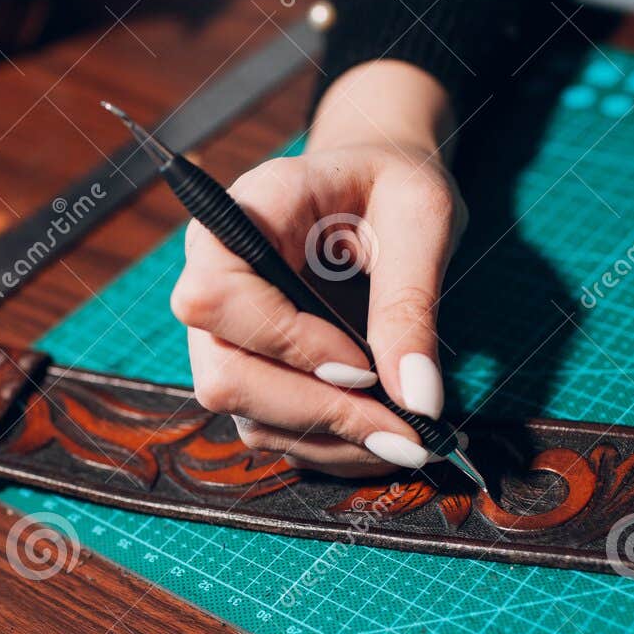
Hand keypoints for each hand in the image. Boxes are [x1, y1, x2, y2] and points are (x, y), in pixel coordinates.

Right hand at [171, 60, 465, 475]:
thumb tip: (417, 401)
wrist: (376, 190)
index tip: (366, 368)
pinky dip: (331, 446)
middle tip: (406, 432)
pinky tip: (385, 437)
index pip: (217, 298)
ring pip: (245, 415)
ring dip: (330, 440)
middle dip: (316, 413)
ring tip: (409, 439)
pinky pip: (271, 430)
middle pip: (222, 374)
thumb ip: (411, 303)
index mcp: (242, 216)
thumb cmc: (394, 186)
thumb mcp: (421, 218)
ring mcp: (223, 332)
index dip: (286, 344)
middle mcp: (212, 277)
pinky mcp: (248, 370)